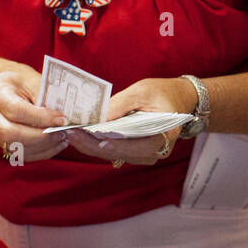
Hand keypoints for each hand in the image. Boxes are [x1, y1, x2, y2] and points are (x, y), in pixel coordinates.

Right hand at [0, 67, 68, 161]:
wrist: (7, 86)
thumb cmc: (22, 82)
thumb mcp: (34, 79)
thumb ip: (45, 97)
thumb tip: (62, 117)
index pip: (16, 110)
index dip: (40, 118)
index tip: (61, 119)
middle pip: (9, 133)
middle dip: (40, 137)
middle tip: (62, 132)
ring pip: (14, 147)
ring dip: (42, 147)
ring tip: (62, 138)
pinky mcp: (0, 141)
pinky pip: (19, 154)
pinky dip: (40, 152)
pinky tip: (55, 145)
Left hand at [63, 77, 190, 166]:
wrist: (176, 98)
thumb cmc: (161, 93)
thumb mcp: (142, 91)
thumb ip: (120, 105)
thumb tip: (97, 118)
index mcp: (164, 135)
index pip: (140, 146)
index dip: (118, 145)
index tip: (96, 139)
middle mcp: (156, 151)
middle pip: (122, 154)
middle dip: (94, 145)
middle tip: (71, 133)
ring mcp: (145, 154)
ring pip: (115, 155)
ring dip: (92, 146)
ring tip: (72, 133)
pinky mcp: (135, 152)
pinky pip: (115, 151)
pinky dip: (98, 144)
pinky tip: (82, 135)